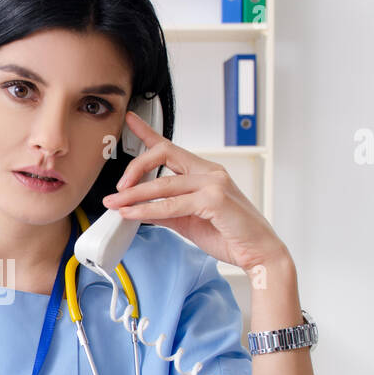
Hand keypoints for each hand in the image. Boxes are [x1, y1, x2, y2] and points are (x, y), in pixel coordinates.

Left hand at [100, 110, 288, 271]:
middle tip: (118, 187)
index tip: (129, 121)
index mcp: (204, 173)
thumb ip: (165, 211)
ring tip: (114, 203)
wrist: (259, 253)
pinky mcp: (215, 200)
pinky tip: (132, 214)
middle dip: (135, 167)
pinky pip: (172, 204)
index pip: (171, 147)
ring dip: (134, 194)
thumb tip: (138, 208)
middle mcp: (210, 172)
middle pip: (164, 153)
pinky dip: (147, 209)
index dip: (148, 133)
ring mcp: (214, 184)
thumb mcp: (188, 221)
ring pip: (164, 183)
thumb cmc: (231, 235)